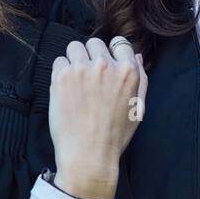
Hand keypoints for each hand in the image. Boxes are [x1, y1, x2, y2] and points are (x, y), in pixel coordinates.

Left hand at [49, 36, 147, 198]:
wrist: (89, 155)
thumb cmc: (115, 135)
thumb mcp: (138, 107)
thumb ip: (140, 77)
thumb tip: (135, 54)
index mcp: (128, 71)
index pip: (119, 43)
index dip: (111, 53)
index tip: (105, 65)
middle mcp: (105, 65)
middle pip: (94, 43)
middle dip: (91, 56)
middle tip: (88, 78)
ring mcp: (82, 69)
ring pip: (74, 48)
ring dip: (74, 60)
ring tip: (75, 82)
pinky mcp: (62, 76)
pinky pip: (59, 61)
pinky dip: (61, 71)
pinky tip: (66, 90)